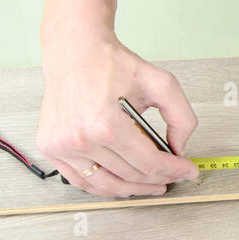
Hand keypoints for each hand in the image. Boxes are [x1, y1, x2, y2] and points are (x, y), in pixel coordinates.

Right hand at [37, 24, 199, 195]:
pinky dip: (105, 186)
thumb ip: (181, 117)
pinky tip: (124, 184)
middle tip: (175, 176)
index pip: (149, 162)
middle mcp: (80, 138)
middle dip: (159, 178)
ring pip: (106, 184)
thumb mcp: (161, 84)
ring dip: (134, 189)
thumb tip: (180, 149)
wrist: (75, 50)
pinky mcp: (51, 147)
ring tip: (153, 185)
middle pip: (130, 175)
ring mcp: (61, 146)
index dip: (174, 170)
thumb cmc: (112, 64)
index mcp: (105, 124)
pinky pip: (81, 180)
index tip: (187, 171)